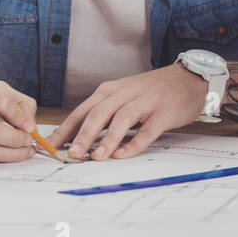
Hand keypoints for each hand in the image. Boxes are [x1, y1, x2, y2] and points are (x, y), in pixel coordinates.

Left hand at [46, 64, 208, 160]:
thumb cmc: (151, 92)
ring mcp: (145, 102)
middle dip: (83, 135)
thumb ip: (103, 114)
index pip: (82, 111)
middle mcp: (124, 93)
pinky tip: (124, 154)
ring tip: (96, 157)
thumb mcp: (122, 97)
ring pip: (121, 120)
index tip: (50, 147)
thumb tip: (76, 139)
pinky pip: (147, 129)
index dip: (66, 129)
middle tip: (71, 154)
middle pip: (98, 114)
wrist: (187, 79)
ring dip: (107, 139)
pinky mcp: (163, 113)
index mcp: (110, 91)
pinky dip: (134, 143)